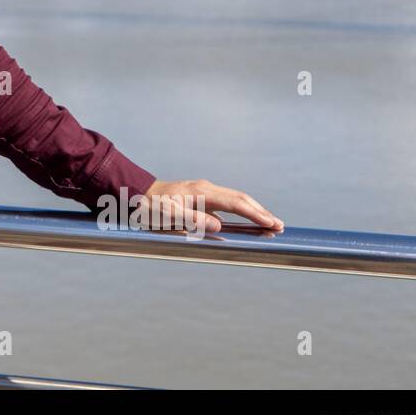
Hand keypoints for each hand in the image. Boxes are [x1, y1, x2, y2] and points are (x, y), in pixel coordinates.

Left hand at [141, 178, 283, 233]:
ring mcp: (204, 192)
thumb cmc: (150, 207)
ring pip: (235, 200)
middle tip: (280, 225)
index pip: (236, 203)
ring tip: (270, 223)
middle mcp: (206, 189)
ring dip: (254, 211)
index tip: (273, 223)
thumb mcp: (169, 216)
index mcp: (201, 192)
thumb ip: (193, 220)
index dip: (256, 214)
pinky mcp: (200, 198)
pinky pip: (226, 205)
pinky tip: (246, 223)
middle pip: (241, 199)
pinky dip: (241, 212)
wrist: (135, 193)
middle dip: (261, 212)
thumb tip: (219, 226)